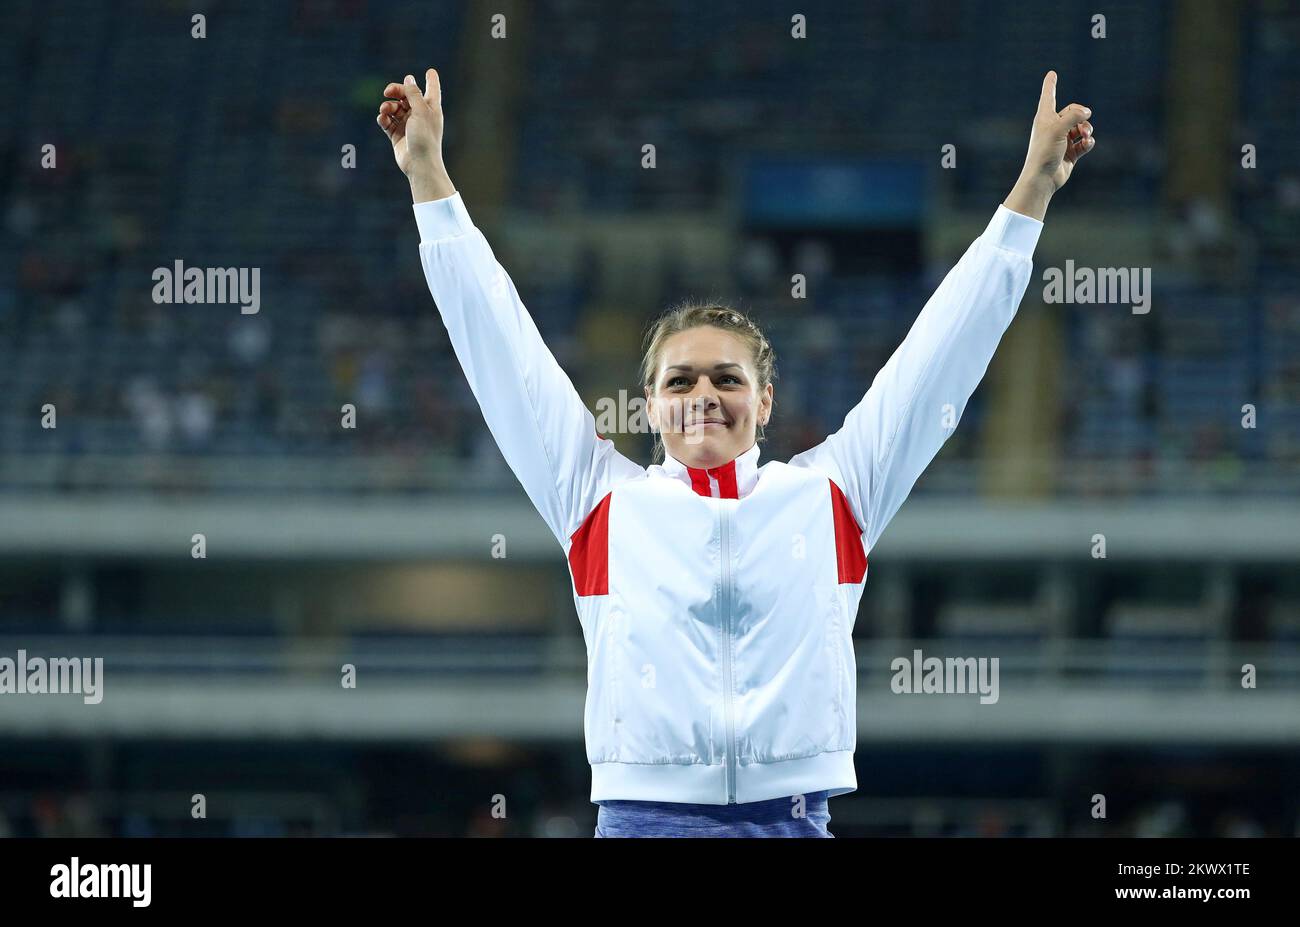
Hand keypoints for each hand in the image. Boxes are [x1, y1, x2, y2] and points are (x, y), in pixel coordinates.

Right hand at [377, 68, 455, 201]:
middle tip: (387, 91)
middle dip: (396, 91)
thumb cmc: (424, 138)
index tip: (430, 71)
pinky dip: (383, 118)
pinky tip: (382, 119)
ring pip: (394, 108)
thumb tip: (409, 77)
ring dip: (387, 106)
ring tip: (384, 110)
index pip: (432, 90)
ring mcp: (408, 125)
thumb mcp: (420, 111)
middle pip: (406, 95)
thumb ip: (413, 93)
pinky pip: (387, 121)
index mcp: (431, 108)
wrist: (419, 164)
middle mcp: (420, 115)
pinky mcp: (397, 134)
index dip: (431, 80)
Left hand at [1004, 70, 1094, 219]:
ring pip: (1081, 127)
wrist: (1042, 178)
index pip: (1049, 96)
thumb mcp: (1058, 128)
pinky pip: (1084, 142)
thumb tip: (1087, 111)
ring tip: (1085, 135)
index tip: (1051, 73)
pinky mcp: (1069, 153)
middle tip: (1083, 123)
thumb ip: (1074, 115)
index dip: (1051, 84)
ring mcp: (1062, 140)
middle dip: (1082, 115)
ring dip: (1087, 128)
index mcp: (1044, 118)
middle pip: (1073, 111)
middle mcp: (1052, 127)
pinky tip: (1087, 144)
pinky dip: (1088, 142)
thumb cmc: (1045, 152)